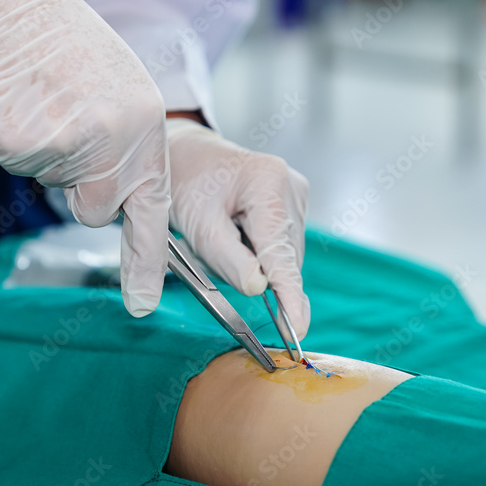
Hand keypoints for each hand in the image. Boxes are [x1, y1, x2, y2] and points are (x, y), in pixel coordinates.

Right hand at [0, 0, 169, 316]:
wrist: (4, 4)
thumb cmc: (58, 43)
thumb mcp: (114, 86)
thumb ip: (126, 140)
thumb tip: (117, 195)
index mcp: (146, 123)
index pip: (152, 207)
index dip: (146, 262)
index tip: (144, 305)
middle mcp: (118, 136)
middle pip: (93, 207)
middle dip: (76, 184)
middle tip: (63, 123)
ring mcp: (72, 142)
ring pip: (52, 185)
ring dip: (43, 154)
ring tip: (41, 100)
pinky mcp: (25, 145)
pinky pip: (18, 166)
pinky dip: (11, 140)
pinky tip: (16, 100)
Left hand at [166, 119, 310, 336]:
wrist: (188, 156)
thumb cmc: (188, 185)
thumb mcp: (199, 225)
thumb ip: (229, 260)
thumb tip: (260, 288)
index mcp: (268, 184)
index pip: (280, 252)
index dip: (289, 295)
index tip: (297, 328)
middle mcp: (291, 188)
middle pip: (282, 257)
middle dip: (253, 270)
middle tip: (215, 249)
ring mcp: (297, 195)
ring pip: (282, 255)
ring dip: (254, 261)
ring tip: (223, 234)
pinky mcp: (294, 204)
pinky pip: (280, 245)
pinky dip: (258, 251)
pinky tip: (237, 232)